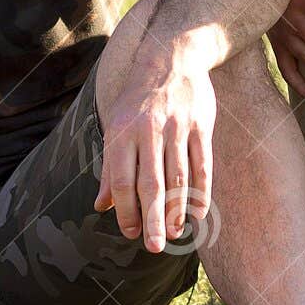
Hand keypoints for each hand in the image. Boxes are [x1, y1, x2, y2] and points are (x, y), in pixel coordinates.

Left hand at [94, 64, 216, 252]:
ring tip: (176, 234)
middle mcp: (149, 131)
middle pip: (151, 183)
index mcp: (122, 133)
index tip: (130, 233)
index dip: (126, 210)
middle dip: (152, 218)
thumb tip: (101, 205)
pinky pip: (202, 164)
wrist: (171, 58)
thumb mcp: (116, 127)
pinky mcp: (201, 125)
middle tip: (154, 246)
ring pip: (178, 177)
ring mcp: (178, 128)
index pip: (124, 180)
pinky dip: (201, 191)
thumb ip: (111, 168)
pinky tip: (198, 213)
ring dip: (177, 209)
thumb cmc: (138, 100)